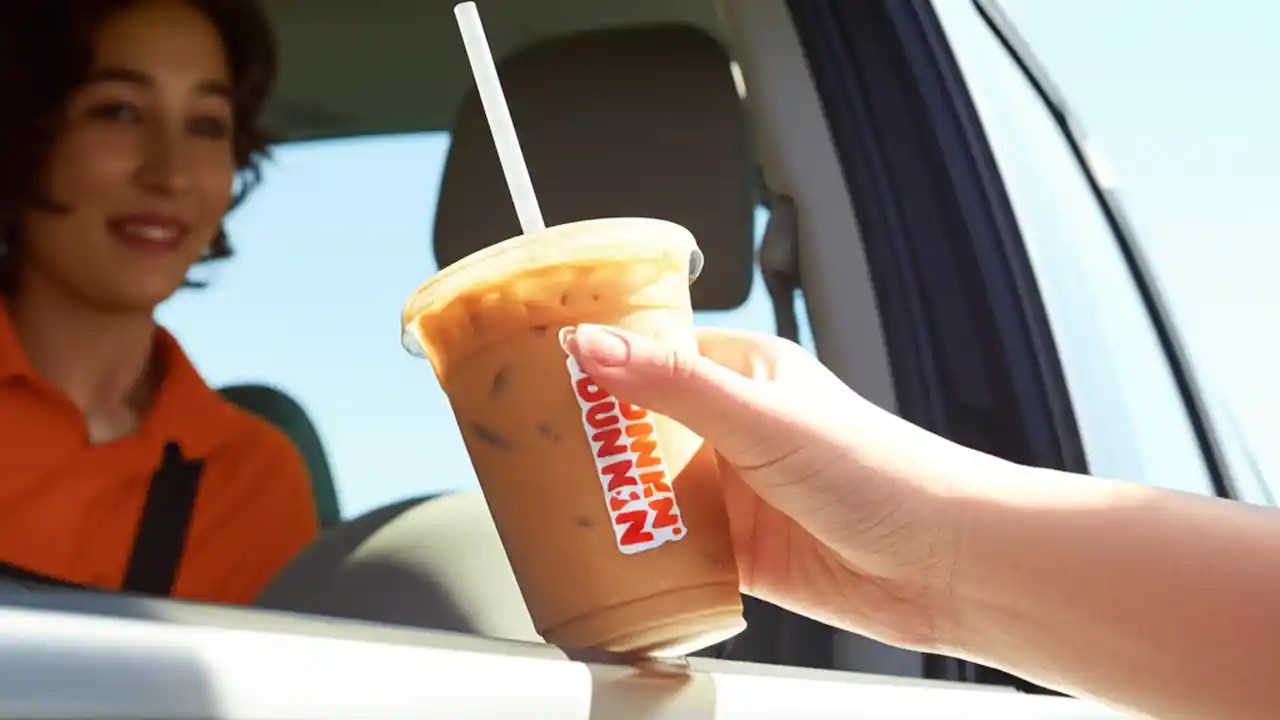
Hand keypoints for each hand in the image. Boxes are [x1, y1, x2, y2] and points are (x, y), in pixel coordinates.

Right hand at [563, 324, 1006, 650]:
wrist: (945, 566)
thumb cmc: (882, 473)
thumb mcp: (763, 416)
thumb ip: (673, 384)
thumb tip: (592, 344)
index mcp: (746, 375)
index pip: (652, 353)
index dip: (597, 360)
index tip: (538, 370)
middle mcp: (736, 430)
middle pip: (639, 427)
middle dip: (591, 439)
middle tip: (528, 447)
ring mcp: (736, 493)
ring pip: (648, 490)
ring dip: (612, 498)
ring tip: (553, 502)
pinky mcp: (739, 552)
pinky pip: (669, 547)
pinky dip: (639, 551)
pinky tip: (608, 553)